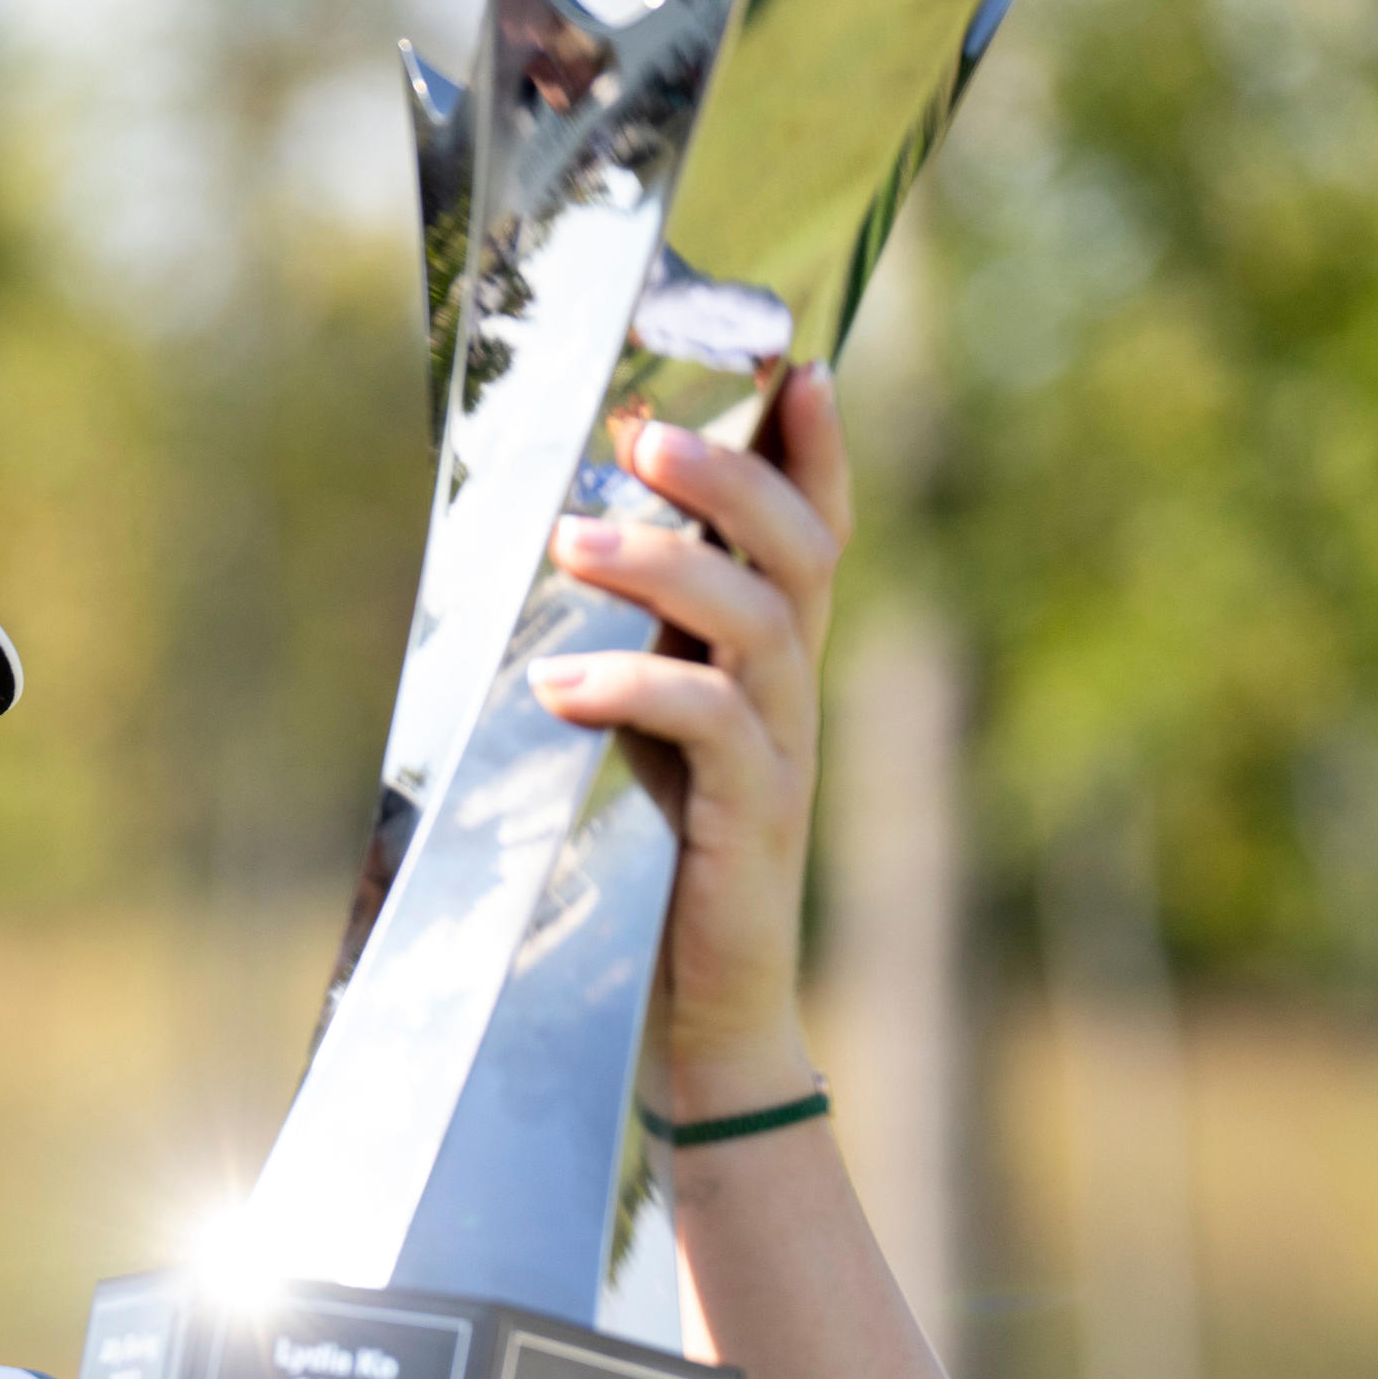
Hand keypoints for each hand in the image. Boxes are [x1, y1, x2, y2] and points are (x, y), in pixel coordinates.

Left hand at [532, 366, 851, 1121]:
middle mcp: (794, 696)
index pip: (818, 532)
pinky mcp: (755, 820)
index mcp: (771, 665)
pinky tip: (562, 683)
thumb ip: (627, 650)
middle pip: (798, 553)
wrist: (691, 1017)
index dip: (818, 449)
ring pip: (760, 623)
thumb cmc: (650, 870)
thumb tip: (559, 545)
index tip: (800, 361)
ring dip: (665, 568)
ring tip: (571, 539)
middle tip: (641, 436)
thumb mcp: (637, 738)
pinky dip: (636, 689)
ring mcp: (784, 755)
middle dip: (728, 479)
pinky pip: (713, 726)